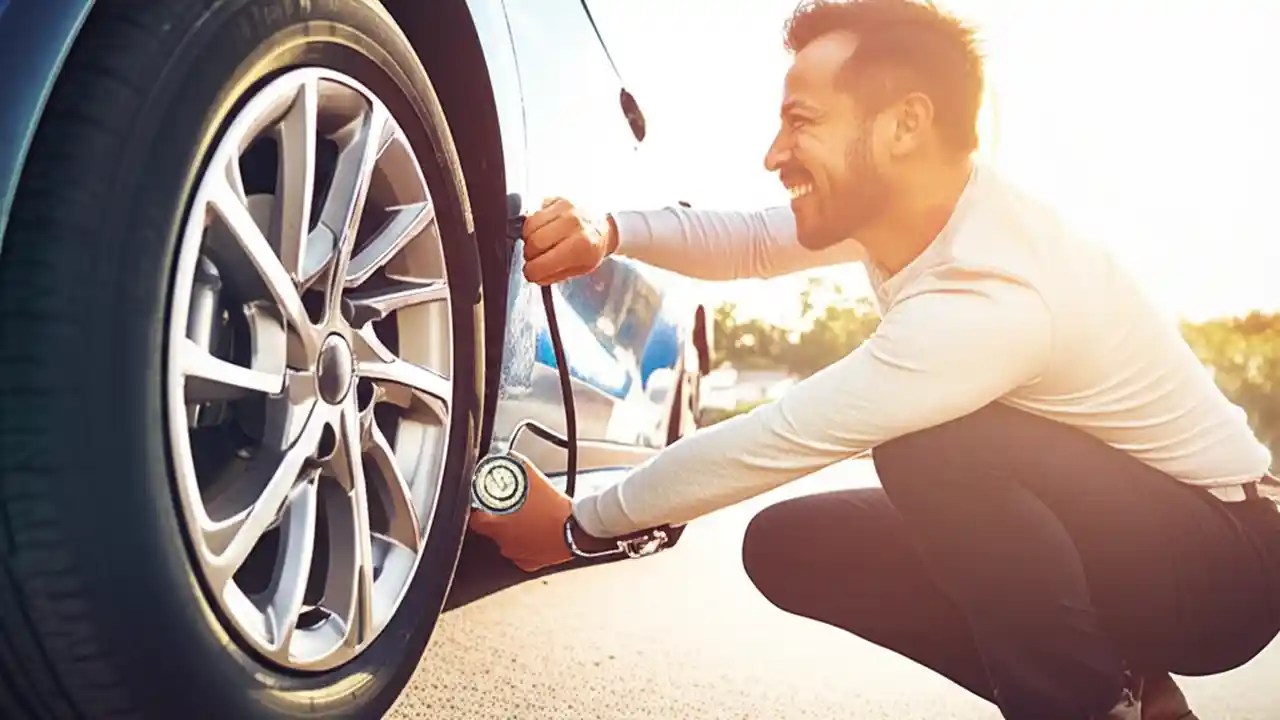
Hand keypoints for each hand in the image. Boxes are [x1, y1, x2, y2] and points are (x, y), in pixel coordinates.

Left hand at [467, 452, 574, 571]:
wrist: (577, 529)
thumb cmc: (555, 508)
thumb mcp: (534, 478)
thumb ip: (517, 465)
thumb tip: (510, 456)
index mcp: (498, 525)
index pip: (475, 521)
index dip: (479, 512)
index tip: (485, 506)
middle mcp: (505, 543)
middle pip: (491, 531)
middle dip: (498, 520)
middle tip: (510, 509)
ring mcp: (518, 555)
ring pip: (507, 543)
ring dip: (512, 533)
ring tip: (526, 520)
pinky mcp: (532, 563)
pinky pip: (522, 554)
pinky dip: (525, 545)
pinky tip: (534, 534)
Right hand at [522, 197, 617, 284]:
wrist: (604, 226)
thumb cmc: (592, 248)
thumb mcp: (581, 268)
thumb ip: (555, 274)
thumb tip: (534, 276)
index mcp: (581, 245)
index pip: (543, 262)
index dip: (532, 272)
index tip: (531, 273)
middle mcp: (572, 223)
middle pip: (533, 243)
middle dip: (530, 255)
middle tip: (535, 258)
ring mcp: (564, 208)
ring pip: (529, 227)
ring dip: (529, 240)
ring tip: (538, 245)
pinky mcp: (557, 199)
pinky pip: (533, 214)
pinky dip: (533, 226)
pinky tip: (542, 231)